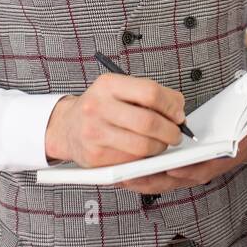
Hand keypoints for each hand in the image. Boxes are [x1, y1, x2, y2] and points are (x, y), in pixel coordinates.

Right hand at [44, 74, 186, 168]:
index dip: (171, 106)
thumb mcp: (119, 90)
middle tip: (176, 134)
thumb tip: (178, 109)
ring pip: (142, 146)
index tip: (179, 114)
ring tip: (161, 144)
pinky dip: (144, 160)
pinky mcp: (95, 156)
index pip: (150, 93)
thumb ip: (149, 95)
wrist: (67, 127)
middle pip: (148, 122)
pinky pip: (131, 161)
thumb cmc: (100, 107)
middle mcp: (98, 107)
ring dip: (160, 147)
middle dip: (170, 131)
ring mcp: (95, 132)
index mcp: (108, 85)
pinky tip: (145, 153)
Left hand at [118, 107, 246, 194]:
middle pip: (177, 180)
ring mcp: (194, 171)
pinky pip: (161, 176)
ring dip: (144, 180)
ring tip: (121, 176)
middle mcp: (208, 168)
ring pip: (166, 181)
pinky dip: (145, 175)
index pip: (204, 169)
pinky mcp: (182, 169)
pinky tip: (127, 171)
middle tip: (131, 177)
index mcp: (224, 158)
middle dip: (154, 180)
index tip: (170, 170)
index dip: (186, 172)